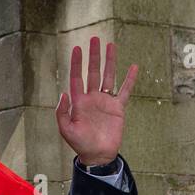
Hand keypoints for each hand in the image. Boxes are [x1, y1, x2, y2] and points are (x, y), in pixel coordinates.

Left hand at [56, 36, 137, 166]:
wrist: (98, 155)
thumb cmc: (80, 144)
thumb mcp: (66, 130)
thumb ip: (62, 113)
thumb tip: (64, 93)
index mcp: (79, 102)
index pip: (77, 78)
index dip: (76, 63)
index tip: (77, 48)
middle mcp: (92, 98)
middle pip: (93, 72)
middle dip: (93, 56)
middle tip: (94, 38)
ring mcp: (105, 101)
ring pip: (108, 76)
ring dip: (109, 61)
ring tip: (111, 45)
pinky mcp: (117, 108)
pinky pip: (124, 91)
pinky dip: (129, 79)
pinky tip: (133, 67)